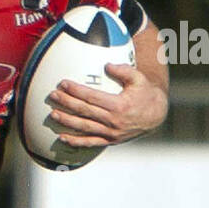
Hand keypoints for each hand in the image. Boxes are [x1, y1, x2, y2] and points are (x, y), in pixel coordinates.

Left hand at [47, 63, 167, 147]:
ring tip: (53, 114)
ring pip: (84, 127)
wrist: (156, 116)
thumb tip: (106, 65)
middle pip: (84, 111)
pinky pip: (90, 142)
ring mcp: (111, 133)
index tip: (63, 84)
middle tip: (52, 96)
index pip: (92, 97)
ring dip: (67, 121)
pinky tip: (62, 138)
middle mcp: (113, 121)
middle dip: (66, 103)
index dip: (76, 90)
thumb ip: (124, 70)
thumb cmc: (146, 93)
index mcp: (119, 105)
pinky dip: (76, 142)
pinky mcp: (110, 141)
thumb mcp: (139, 79)